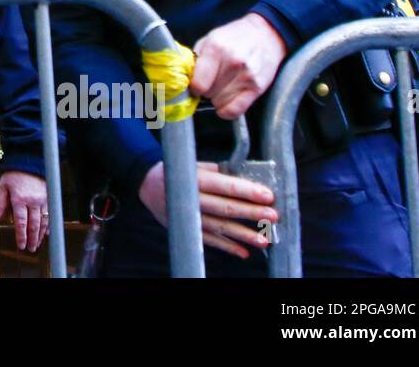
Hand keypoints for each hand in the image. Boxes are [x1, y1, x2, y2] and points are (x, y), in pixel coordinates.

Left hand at [0, 170, 48, 252]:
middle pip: (33, 225)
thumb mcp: (3, 186)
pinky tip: (46, 233)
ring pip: (43, 222)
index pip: (20, 222)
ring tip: (37, 245)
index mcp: (19, 199)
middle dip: (32, 239)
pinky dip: (48, 225)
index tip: (21, 245)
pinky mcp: (48, 198)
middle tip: (30, 249)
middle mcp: (32, 201)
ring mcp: (42, 200)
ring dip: (40, 235)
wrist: (29, 161)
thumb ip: (0, 204)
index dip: (21, 236)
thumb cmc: (14, 174)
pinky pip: (49, 215)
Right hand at [138, 160, 277, 258]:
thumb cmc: (176, 171)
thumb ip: (218, 173)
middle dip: (250, 213)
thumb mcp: (194, 165)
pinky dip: (226, 247)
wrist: (145, 184)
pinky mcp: (185, 229)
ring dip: (243, 235)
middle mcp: (189, 199)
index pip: (223, 186)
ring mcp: (186, 217)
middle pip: (224, 208)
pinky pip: (208, 241)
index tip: (267, 195)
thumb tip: (247, 180)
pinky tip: (243, 252)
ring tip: (264, 240)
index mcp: (192, 179)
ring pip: (219, 228)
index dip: (246, 191)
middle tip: (272, 216)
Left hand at [189, 12, 286, 118]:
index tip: (196, 84)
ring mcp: (247, 76)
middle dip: (206, 91)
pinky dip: (227, 110)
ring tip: (222, 86)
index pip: (199, 84)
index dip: (194, 87)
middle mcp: (233, 63)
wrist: (266, 35)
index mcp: (216, 49)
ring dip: (217, 99)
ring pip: (220, 103)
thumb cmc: (233, 37)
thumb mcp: (209, 40)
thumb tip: (185, 80)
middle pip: (209, 94)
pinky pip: (235, 111)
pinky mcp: (258, 88)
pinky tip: (226, 101)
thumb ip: (195, 60)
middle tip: (211, 82)